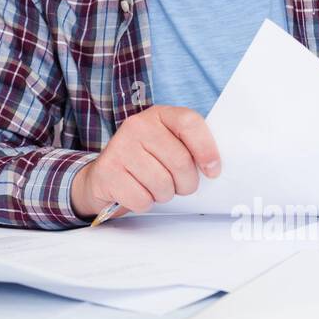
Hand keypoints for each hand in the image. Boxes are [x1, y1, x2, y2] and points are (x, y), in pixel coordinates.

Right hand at [71, 105, 219, 218]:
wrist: (104, 176)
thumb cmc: (145, 162)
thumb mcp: (167, 144)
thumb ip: (189, 147)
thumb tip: (214, 167)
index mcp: (158, 115)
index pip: (189, 122)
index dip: (206, 149)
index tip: (213, 170)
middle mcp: (137, 126)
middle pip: (180, 161)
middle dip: (186, 183)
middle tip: (180, 186)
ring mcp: (120, 147)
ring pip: (162, 184)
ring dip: (164, 194)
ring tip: (155, 187)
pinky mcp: (108, 172)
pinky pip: (142, 198)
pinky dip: (144, 202)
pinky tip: (137, 191)